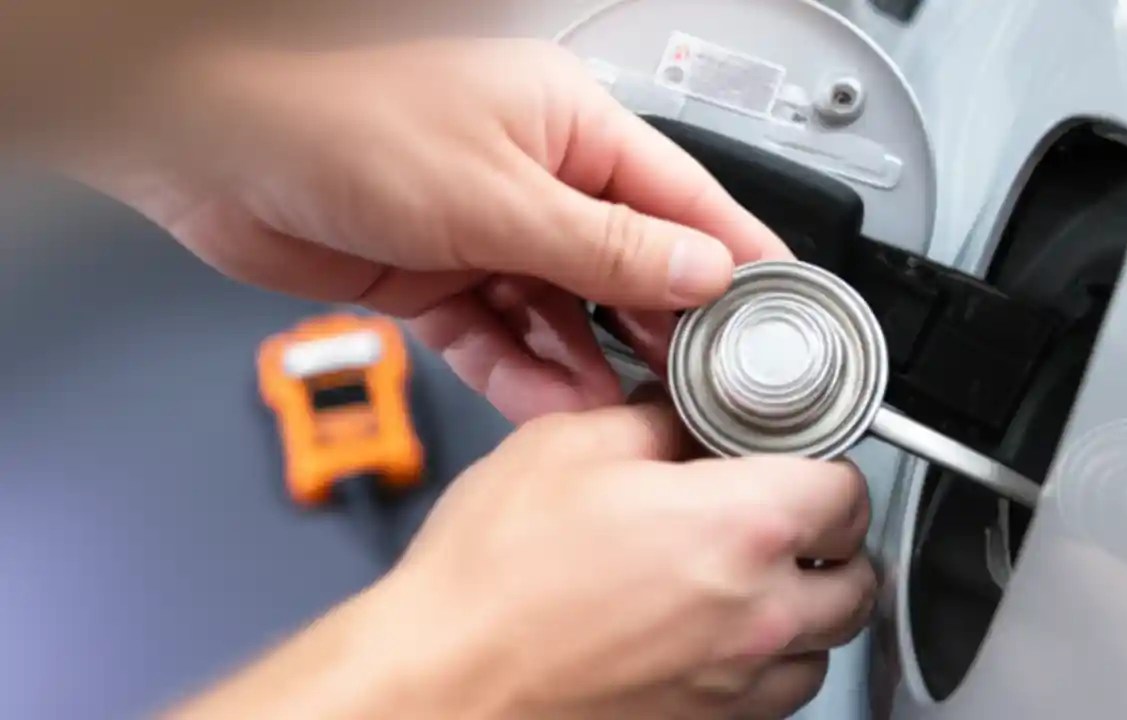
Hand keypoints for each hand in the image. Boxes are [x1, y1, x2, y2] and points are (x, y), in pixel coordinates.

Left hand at [74, 38, 789, 421]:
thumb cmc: (338, 110)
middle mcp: (536, 176)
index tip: (774, 321)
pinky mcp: (433, 275)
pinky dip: (523, 373)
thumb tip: (699, 270)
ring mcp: (485, 229)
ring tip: (627, 419)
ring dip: (589, 365)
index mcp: (570, 128)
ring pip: (562, 312)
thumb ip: (605, 244)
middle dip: (661, 331)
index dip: (733, 263)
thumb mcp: (498, 190)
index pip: (684, 201)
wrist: (205, 136)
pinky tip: (554, 408)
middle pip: (628, 265)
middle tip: (700, 392)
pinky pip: (497, 335)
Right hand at [353, 394, 875, 718]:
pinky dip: (770, 661)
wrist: (445, 682)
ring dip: (807, 605)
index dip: (824, 464)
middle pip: (857, 575)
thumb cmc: (492, 579)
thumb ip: (655, 420)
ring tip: (754, 577)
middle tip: (784, 516)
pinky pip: (781, 693)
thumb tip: (685, 416)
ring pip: (826, 642)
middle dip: (831, 540)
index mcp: (740, 527)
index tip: (796, 460)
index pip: (847, 490)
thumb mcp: (570, 446)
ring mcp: (737, 683)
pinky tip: (720, 631)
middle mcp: (757, 614)